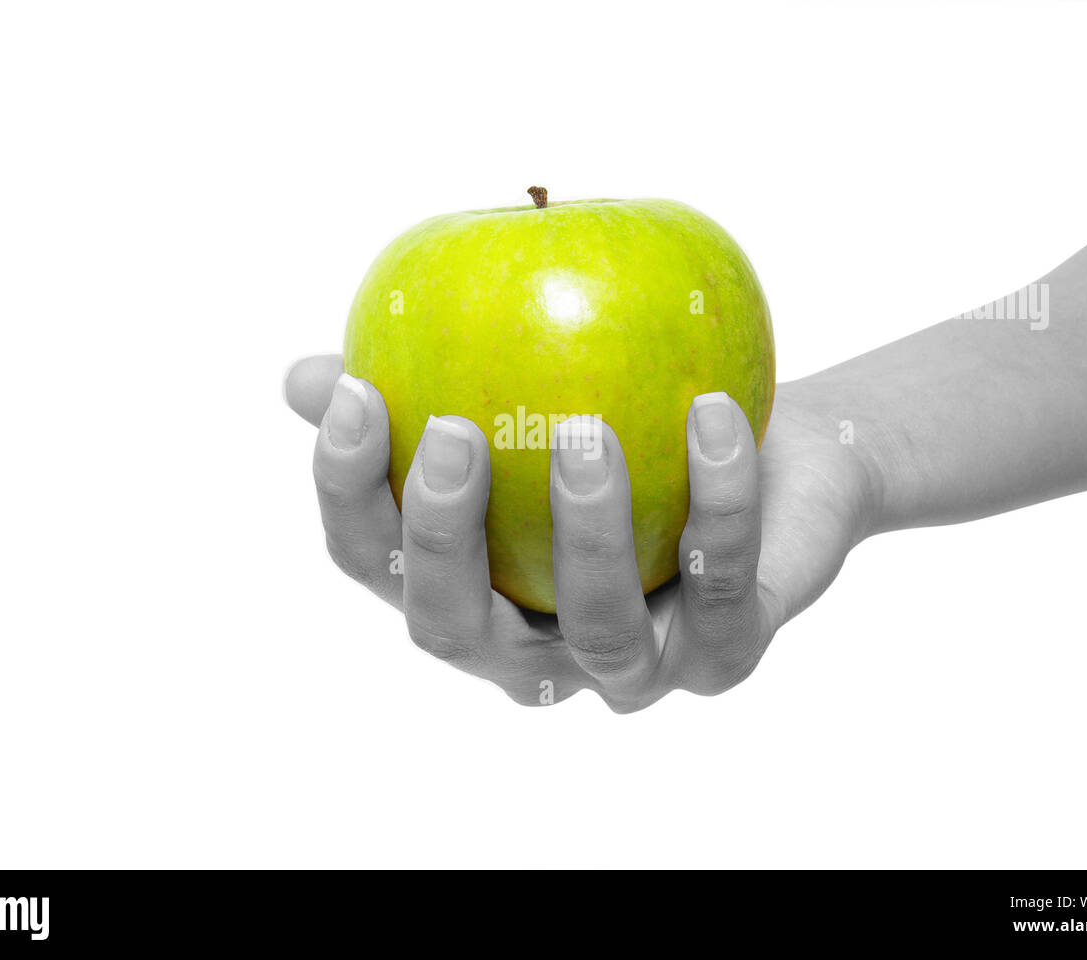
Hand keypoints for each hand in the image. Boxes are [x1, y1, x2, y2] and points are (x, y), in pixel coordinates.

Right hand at [285, 355, 880, 711]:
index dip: (349, 495)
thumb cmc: (634, 426)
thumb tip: (309, 376)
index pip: (378, 568)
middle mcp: (539, 653)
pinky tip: (710, 414)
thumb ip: (423, 389)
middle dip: (440, 538)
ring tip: (586, 430)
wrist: (777, 459)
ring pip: (596, 629)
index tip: (358, 395)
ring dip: (585, 534)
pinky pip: (722, 590)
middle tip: (453, 431)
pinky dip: (718, 504)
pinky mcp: (728, 654)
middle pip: (456, 631)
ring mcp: (635, 667)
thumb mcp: (525, 397)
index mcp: (473, 595)